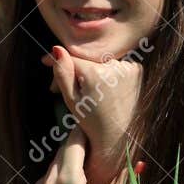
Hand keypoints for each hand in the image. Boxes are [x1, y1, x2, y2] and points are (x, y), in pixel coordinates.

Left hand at [32, 130, 129, 183]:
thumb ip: (121, 178)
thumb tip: (138, 161)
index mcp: (68, 179)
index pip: (73, 141)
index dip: (83, 132)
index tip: (93, 126)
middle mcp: (49, 181)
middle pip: (62, 150)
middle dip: (77, 145)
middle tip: (94, 144)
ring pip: (54, 163)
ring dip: (68, 160)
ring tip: (86, 165)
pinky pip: (48, 177)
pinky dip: (60, 174)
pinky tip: (75, 183)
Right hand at [41, 45, 143, 183]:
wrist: (117, 135)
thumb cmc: (91, 121)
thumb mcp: (71, 99)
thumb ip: (63, 73)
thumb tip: (57, 48)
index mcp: (96, 73)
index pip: (73, 57)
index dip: (60, 62)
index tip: (47, 64)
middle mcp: (115, 66)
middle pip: (88, 59)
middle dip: (77, 69)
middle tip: (69, 87)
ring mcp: (128, 67)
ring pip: (101, 60)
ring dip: (93, 70)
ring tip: (89, 90)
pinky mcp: (137, 70)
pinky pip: (115, 64)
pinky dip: (109, 71)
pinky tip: (106, 87)